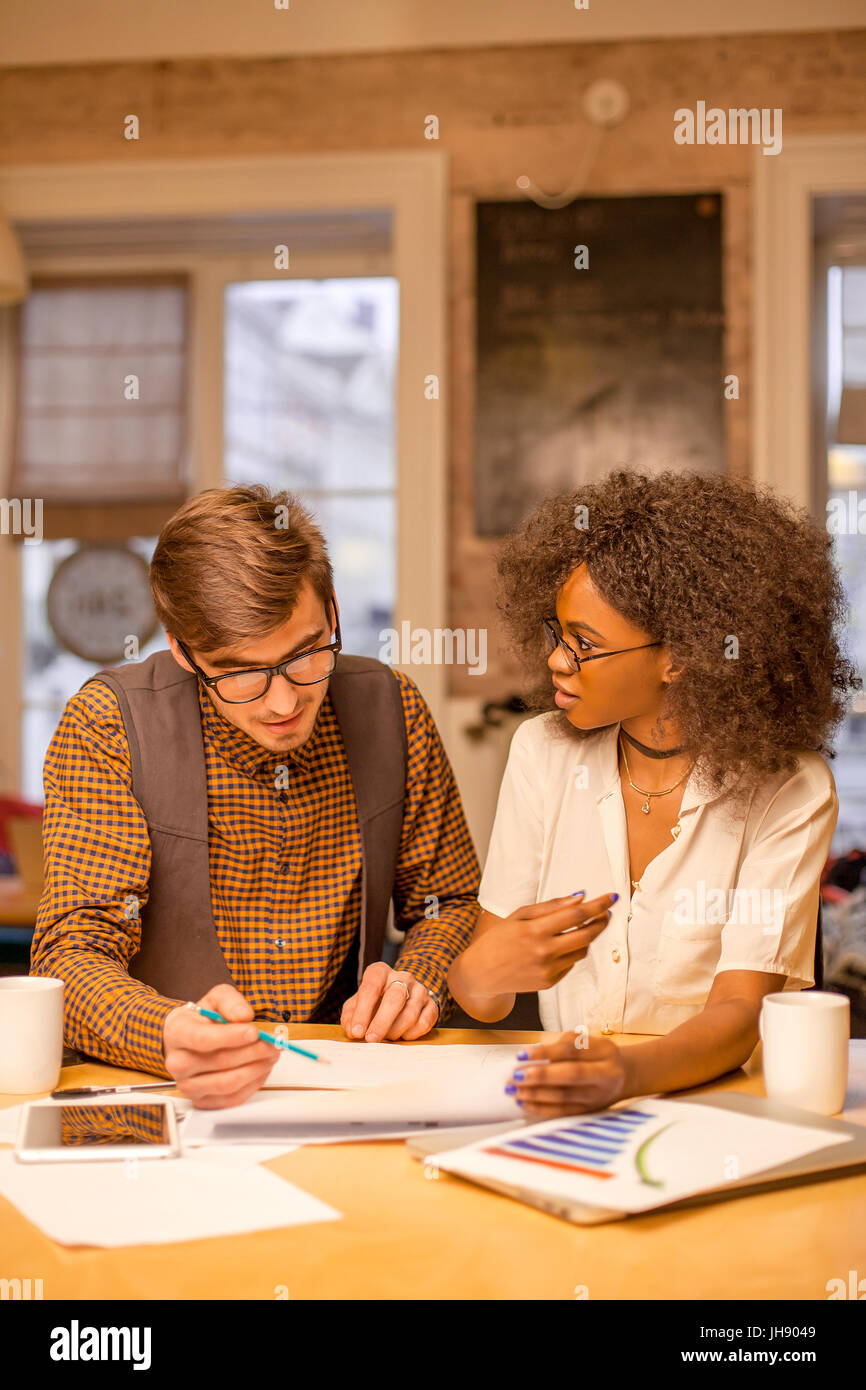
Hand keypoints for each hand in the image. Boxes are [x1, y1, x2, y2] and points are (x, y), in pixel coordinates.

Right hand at [163, 983, 279, 1108]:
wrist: (187, 1039)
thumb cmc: (202, 1020)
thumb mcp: (216, 999)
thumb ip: (231, 1002)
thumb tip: (244, 1016)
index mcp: (177, 1033)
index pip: (203, 1039)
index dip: (232, 1037)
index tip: (254, 1031)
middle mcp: (178, 1062)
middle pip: (220, 1062)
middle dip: (254, 1051)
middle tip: (273, 1042)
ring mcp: (188, 1085)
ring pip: (228, 1083)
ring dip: (257, 1068)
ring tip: (270, 1054)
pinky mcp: (202, 1100)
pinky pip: (232, 1098)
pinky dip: (253, 1084)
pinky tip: (261, 1068)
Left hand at [340, 963, 437, 1041]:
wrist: (401, 998)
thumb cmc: (373, 1003)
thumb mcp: (356, 1005)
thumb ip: (351, 1016)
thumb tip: (354, 1031)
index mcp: (380, 972)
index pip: (371, 987)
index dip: (362, 1011)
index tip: (357, 1032)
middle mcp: (402, 976)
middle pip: (395, 998)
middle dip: (381, 1022)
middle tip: (371, 1040)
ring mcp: (420, 989)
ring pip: (410, 1013)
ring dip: (395, 1031)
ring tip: (385, 1039)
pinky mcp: (432, 1005)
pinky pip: (423, 1023)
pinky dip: (410, 1034)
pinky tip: (401, 1036)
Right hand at [461, 892, 617, 996]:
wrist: (481, 973)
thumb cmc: (499, 939)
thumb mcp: (519, 915)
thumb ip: (551, 906)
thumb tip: (580, 897)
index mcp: (535, 930)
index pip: (577, 915)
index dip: (598, 905)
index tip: (611, 897)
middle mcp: (544, 951)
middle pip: (586, 934)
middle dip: (601, 921)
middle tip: (606, 913)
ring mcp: (548, 969)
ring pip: (582, 951)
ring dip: (587, 937)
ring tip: (582, 927)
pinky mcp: (549, 982)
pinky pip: (571, 964)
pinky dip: (572, 952)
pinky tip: (562, 946)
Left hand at [507, 1030, 629, 1117]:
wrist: (624, 1076)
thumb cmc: (596, 1054)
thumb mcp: (586, 1041)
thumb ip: (563, 1045)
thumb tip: (531, 1055)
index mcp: (605, 1052)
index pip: (572, 1051)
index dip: (545, 1053)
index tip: (521, 1054)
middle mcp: (606, 1075)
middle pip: (571, 1076)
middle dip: (540, 1076)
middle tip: (515, 1075)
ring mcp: (599, 1097)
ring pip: (565, 1097)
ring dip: (535, 1094)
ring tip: (514, 1090)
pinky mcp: (591, 1112)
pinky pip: (563, 1113)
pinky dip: (541, 1109)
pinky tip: (524, 1103)